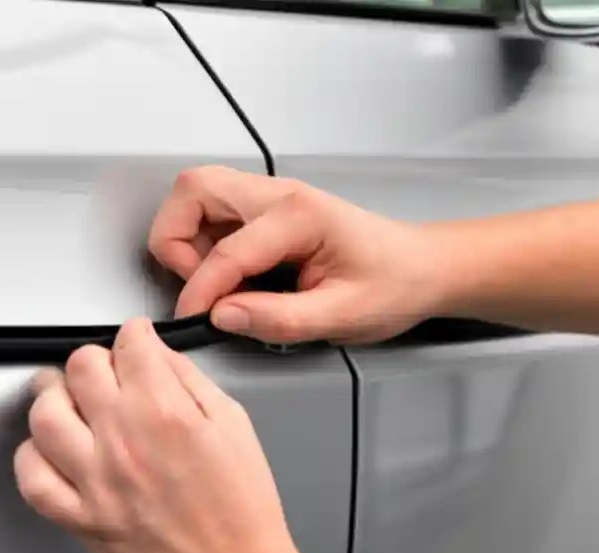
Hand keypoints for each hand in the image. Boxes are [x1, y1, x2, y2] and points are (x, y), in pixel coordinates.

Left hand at [13, 318, 302, 552]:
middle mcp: (125, 442)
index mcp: (166, 414)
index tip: (136, 342)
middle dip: (95, 360)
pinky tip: (51, 451)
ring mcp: (96, 482)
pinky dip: (32, 457)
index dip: (135, 335)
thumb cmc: (241, 512)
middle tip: (105, 372)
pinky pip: (32, 478)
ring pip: (44, 414)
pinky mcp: (80, 518)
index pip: (129, 343)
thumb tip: (158, 354)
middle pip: (80, 367)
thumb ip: (191, 381)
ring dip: (54, 399)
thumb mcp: (234, 426)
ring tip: (69, 402)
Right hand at [149, 165, 445, 344]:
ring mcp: (270, 199)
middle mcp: (280, 195)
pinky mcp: (265, 213)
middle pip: (194, 187)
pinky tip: (231, 277)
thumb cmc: (394, 284)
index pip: (227, 250)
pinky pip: (213, 214)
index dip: (201, 291)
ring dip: (187, 238)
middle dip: (177, 237)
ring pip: (197, 195)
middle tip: (196, 282)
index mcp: (300, 215)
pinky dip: (203, 243)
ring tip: (213, 281)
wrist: (422, 268)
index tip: (196, 319)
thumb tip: (223, 316)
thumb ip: (279, 319)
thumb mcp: (343, 315)